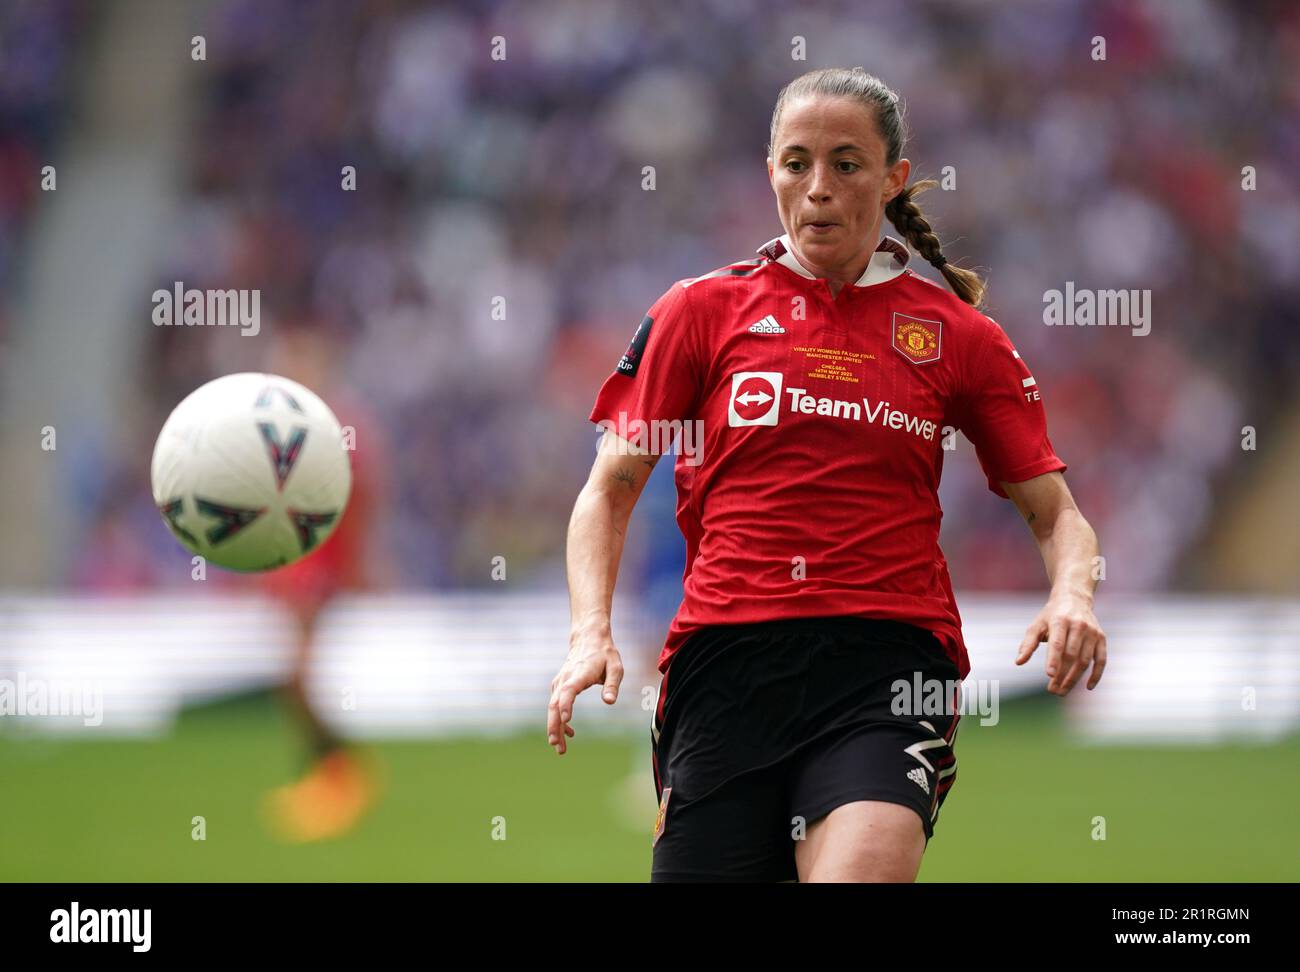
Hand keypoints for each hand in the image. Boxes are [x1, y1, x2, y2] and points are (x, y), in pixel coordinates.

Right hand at [547, 623, 624, 754]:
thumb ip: (612, 685)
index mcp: (579, 673)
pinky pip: (555, 705)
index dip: (566, 705)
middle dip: (554, 726)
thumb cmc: (605, 654)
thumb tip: (609, 702)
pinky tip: (569, 732)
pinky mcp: (559, 686)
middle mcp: (565, 678)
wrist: (588, 638)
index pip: (568, 690)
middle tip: (558, 746)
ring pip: (552, 707)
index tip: (566, 720)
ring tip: (560, 747)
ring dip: (554, 727)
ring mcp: (560, 682)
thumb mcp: (615, 667)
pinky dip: (559, 720)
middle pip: (555, 704)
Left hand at [1015, 593, 1106, 695]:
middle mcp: (1078, 626)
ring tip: (1062, 691)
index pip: (1057, 643)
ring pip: (1085, 660)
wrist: (1075, 599)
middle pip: (1071, 655)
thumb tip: (1019, 662)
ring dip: (1074, 678)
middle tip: (1053, 690)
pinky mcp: (1101, 639)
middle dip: (1062, 675)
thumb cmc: (1051, 615)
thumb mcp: (1036, 625)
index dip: (1054, 660)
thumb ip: (1028, 644)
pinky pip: (1101, 660)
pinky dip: (1096, 674)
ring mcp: (1092, 632)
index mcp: (1060, 621)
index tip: (1049, 676)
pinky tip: (1088, 687)